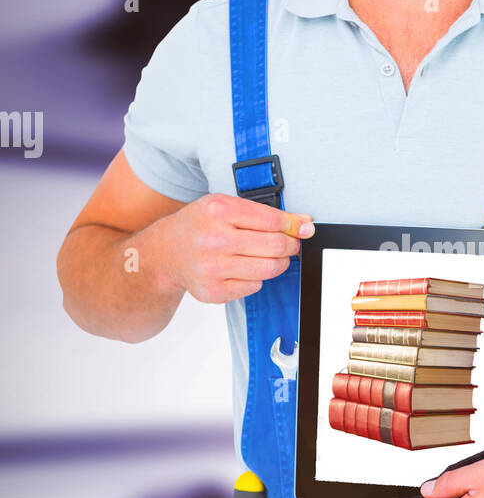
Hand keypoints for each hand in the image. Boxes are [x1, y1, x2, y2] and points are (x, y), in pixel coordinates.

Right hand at [157, 195, 313, 303]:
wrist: (165, 252)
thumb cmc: (200, 225)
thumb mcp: (226, 206)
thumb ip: (265, 214)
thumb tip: (305, 224)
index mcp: (218, 210)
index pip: (272, 220)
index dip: (294, 226)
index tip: (303, 229)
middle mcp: (213, 239)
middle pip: (275, 246)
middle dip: (290, 246)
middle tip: (289, 245)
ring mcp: (211, 268)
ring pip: (269, 269)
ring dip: (278, 263)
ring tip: (271, 256)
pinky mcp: (212, 291)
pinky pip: (254, 286)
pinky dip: (257, 277)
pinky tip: (245, 268)